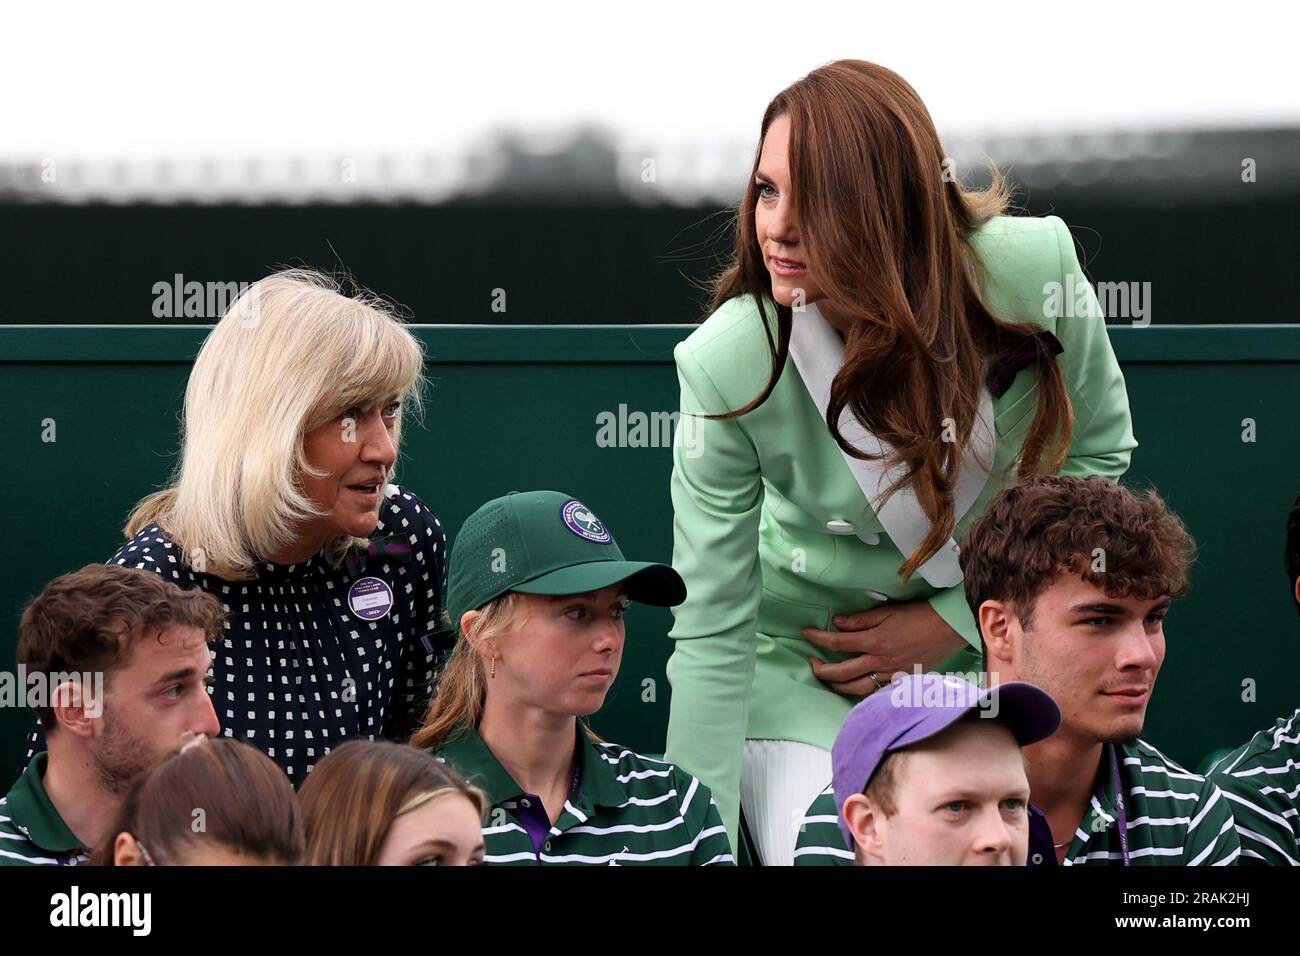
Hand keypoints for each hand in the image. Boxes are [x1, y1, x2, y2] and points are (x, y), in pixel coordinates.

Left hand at [802, 600, 967, 698]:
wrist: (948, 628)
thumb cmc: (919, 616)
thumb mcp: (887, 611)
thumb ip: (860, 620)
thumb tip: (837, 623)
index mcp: (874, 641)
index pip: (837, 643)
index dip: (818, 639)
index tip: (806, 634)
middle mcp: (880, 661)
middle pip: (842, 672)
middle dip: (822, 669)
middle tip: (811, 662)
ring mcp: (890, 674)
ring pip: (856, 688)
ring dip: (837, 685)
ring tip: (827, 678)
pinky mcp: (900, 681)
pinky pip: (875, 692)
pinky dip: (860, 692)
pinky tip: (853, 688)